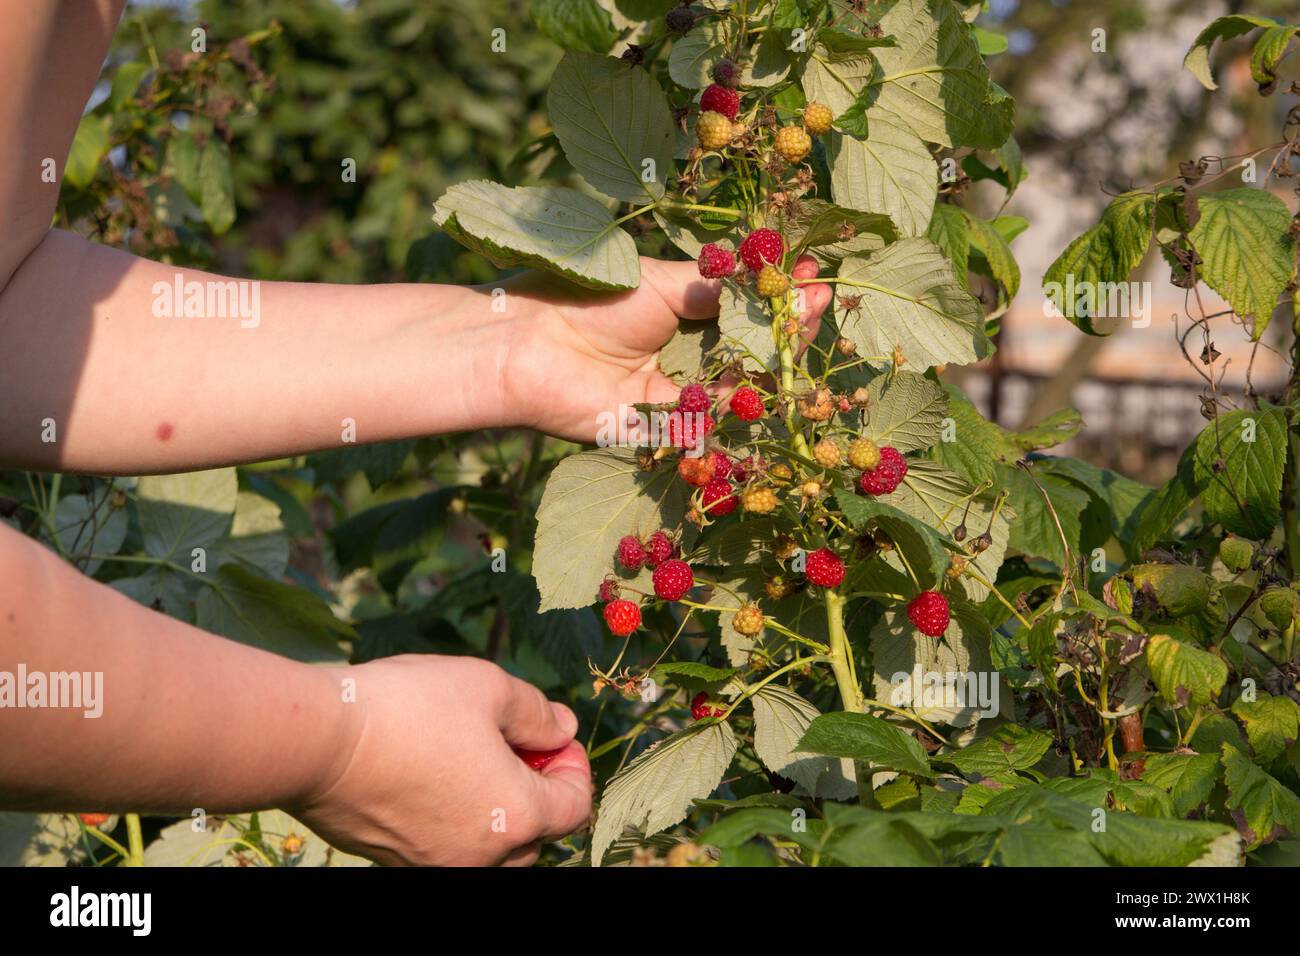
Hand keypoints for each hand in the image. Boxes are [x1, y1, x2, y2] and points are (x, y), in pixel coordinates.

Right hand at [295, 655, 590, 865]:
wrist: (317, 743)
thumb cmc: (408, 708)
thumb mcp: (489, 688)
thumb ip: (537, 713)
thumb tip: (562, 729)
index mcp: (516, 816)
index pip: (575, 806)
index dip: (573, 766)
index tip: (552, 737)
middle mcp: (482, 856)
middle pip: (536, 835)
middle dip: (536, 791)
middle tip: (514, 744)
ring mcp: (435, 865)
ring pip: (490, 850)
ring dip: (495, 810)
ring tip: (471, 759)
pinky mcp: (396, 861)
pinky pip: (444, 848)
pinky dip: (453, 819)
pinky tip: (431, 773)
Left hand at [495, 255, 833, 441]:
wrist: (535, 346)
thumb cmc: (593, 300)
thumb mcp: (663, 283)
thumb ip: (718, 287)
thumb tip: (772, 277)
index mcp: (681, 312)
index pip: (744, 307)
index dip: (778, 295)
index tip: (813, 276)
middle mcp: (684, 353)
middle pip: (751, 346)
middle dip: (787, 324)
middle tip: (818, 300)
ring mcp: (680, 392)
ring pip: (742, 382)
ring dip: (776, 358)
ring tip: (804, 325)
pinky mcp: (670, 428)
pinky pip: (717, 419)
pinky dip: (748, 400)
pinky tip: (777, 374)